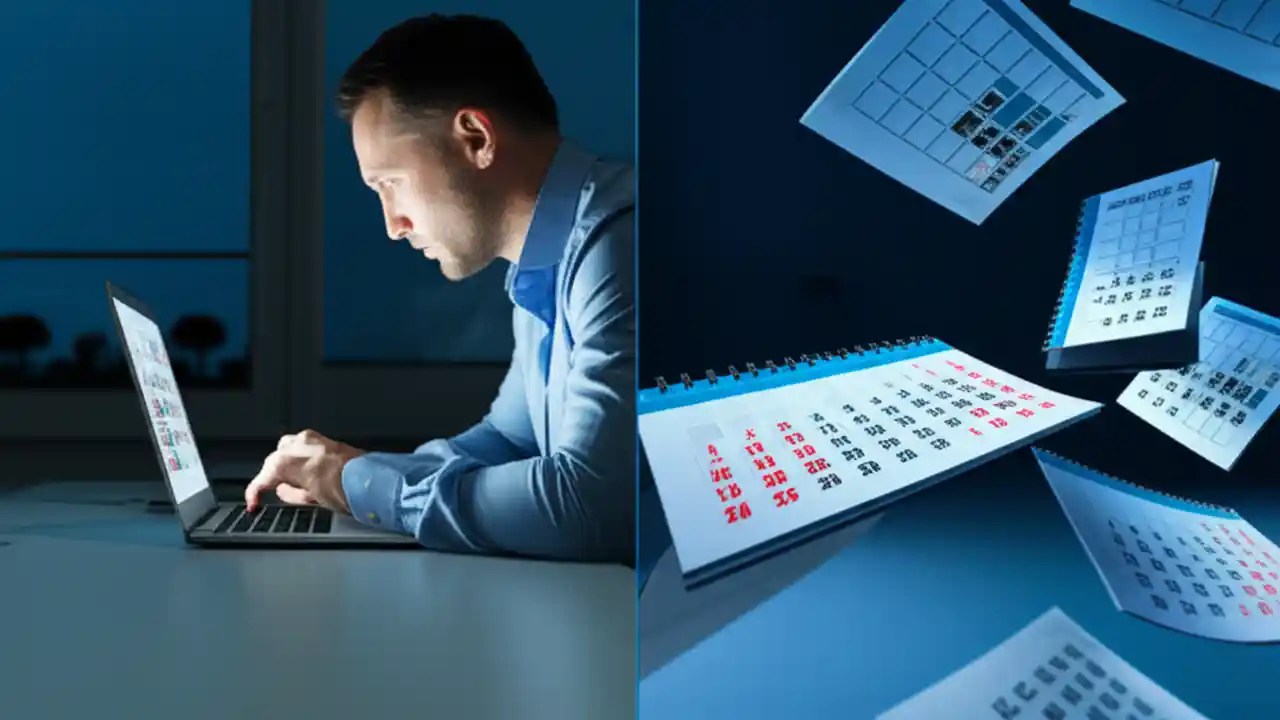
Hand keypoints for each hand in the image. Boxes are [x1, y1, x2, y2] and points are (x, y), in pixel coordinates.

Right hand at [244, 429, 365, 514]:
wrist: (370, 480)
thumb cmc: (343, 490)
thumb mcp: (311, 499)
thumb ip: (291, 494)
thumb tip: (283, 491)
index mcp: (285, 461)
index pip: (261, 479)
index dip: (254, 494)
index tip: (254, 504)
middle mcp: (295, 445)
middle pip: (273, 461)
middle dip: (273, 477)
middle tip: (276, 493)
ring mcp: (310, 438)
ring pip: (287, 449)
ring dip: (287, 464)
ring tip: (295, 482)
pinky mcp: (323, 437)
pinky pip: (304, 446)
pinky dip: (301, 457)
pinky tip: (308, 471)